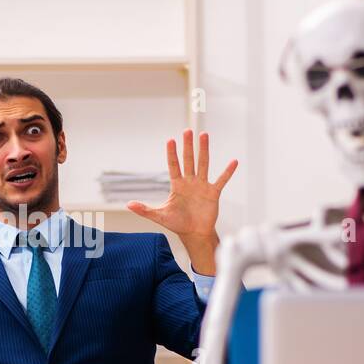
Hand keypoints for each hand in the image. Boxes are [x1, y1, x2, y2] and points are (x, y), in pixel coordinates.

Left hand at [127, 129, 236, 271]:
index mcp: (177, 185)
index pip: (173, 166)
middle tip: (187, 130)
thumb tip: (129, 205)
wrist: (194, 233)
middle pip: (188, 160)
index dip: (172, 154)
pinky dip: (228, 172)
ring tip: (204, 135)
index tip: (170, 140)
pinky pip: (221, 180)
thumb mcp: (159, 216)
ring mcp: (202, 186)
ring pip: (203, 164)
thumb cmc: (177, 224)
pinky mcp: (213, 193)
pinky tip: (234, 161)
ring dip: (204, 150)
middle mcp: (190, 182)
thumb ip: (145, 210)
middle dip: (188, 146)